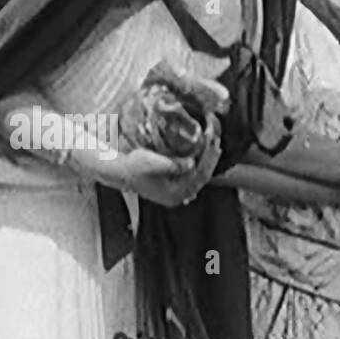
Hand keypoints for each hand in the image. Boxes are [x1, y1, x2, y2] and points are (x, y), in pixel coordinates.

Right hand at [102, 119, 221, 207]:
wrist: (122, 172)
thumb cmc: (134, 166)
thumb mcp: (151, 162)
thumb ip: (172, 164)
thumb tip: (191, 163)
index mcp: (174, 193)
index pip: (199, 176)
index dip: (208, 159)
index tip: (213, 144)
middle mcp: (179, 196)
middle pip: (202, 177)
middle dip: (210, 159)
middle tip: (217, 142)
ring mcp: (178, 193)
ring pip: (198, 176)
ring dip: (206, 161)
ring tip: (213, 146)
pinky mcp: (175, 187)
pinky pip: (193, 175)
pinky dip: (199, 164)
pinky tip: (202, 155)